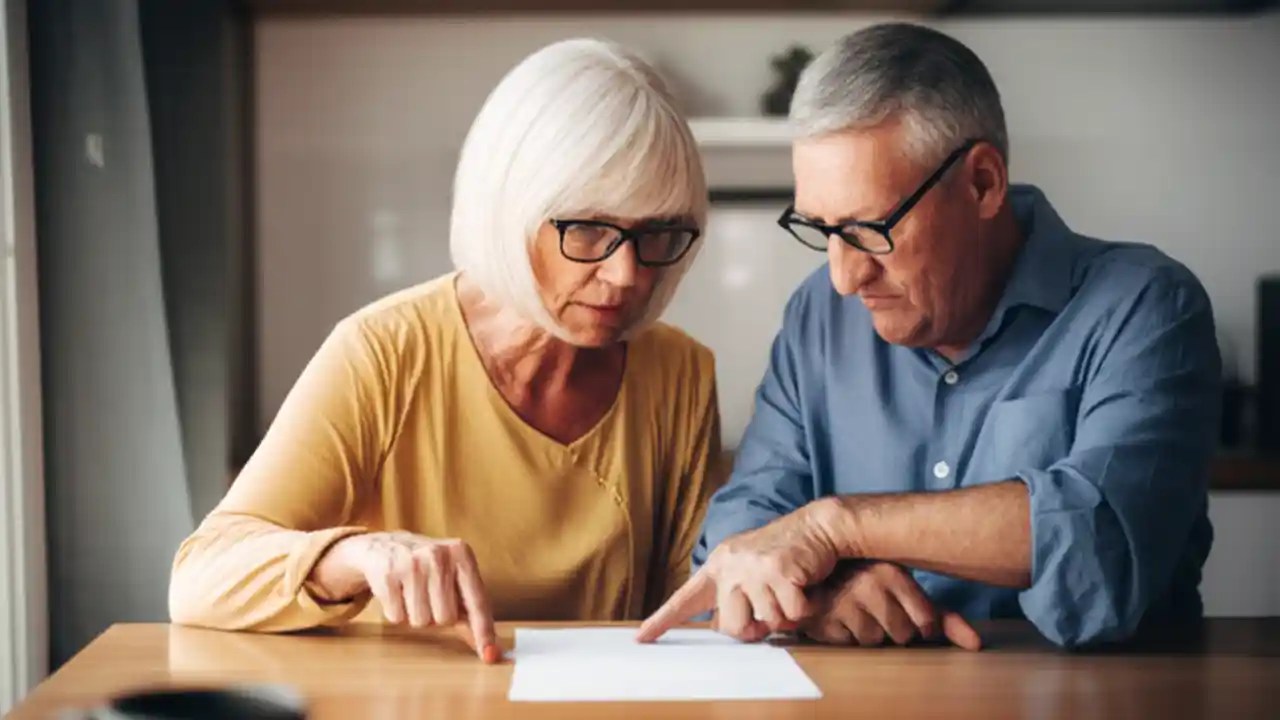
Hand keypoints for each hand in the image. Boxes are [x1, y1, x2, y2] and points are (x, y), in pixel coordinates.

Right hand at [310, 531, 501, 662]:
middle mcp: (438, 555)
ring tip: (411, 594)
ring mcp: (411, 563)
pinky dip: (396, 613)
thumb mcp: (452, 580)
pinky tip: (395, 592)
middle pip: (446, 618)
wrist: (383, 547)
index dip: (484, 631)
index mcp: (462, 554)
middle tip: (428, 597)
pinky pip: (397, 617)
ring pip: (420, 621)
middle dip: (436, 616)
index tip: (490, 656)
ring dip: (415, 616)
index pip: (477, 601)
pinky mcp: (386, 574)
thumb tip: (490, 649)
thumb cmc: (426, 569)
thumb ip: (471, 614)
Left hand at [637, 506, 839, 642]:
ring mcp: (754, 568)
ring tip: (791, 590)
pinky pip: (791, 614)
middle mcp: (731, 566)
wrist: (816, 527)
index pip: (685, 599)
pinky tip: (806, 589)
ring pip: (767, 622)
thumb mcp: (750, 569)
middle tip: (771, 608)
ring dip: (785, 615)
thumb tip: (724, 628)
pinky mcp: (780, 571)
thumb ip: (734, 595)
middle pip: (733, 628)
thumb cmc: (785, 554)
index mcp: (719, 566)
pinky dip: (804, 609)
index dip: (662, 621)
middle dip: (756, 627)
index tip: (641, 638)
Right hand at [801, 561, 980, 650]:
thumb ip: (941, 615)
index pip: (926, 622)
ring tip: (856, 610)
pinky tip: (841, 616)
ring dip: (868, 632)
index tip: (905, 612)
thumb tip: (975, 644)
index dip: (920, 625)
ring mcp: (844, 602)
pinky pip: (850, 644)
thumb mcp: (904, 589)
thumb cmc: (866, 581)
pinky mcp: (824, 620)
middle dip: (893, 628)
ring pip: (875, 641)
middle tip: (876, 608)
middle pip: (902, 634)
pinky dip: (847, 636)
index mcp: (891, 571)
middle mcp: (868, 584)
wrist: (813, 572)